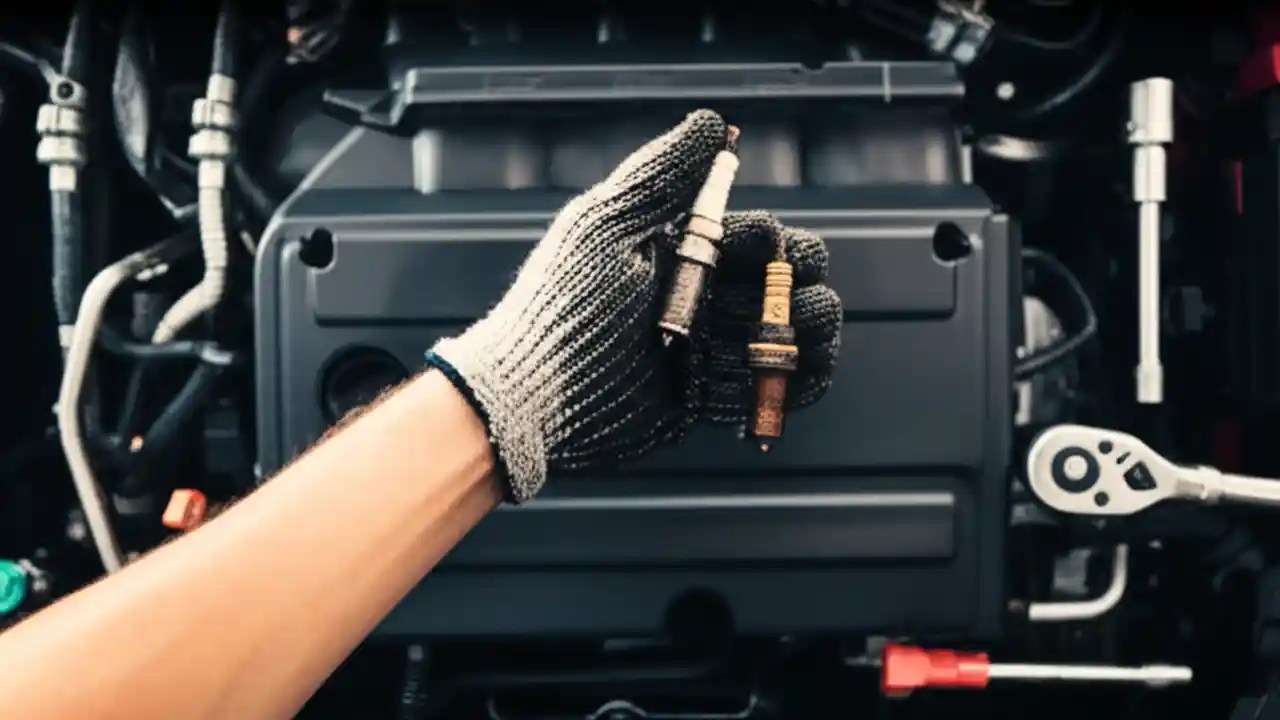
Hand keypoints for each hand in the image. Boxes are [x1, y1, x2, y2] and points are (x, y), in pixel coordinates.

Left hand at [426, 110, 841, 501]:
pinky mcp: (700, 402)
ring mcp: (699, 353)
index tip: (759, 243)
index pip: (749, 236)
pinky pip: (764, 391)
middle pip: (776, 284)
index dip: (765, 238)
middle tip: (796, 291)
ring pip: (781, 336)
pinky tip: (804, 372)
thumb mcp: (607, 225)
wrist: (532, 396)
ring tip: (807, 328)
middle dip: (799, 280)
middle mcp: (691, 300)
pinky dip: (794, 383)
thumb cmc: (563, 304)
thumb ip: (661, 173)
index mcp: (674, 252)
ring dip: (808, 328)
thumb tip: (713, 121)